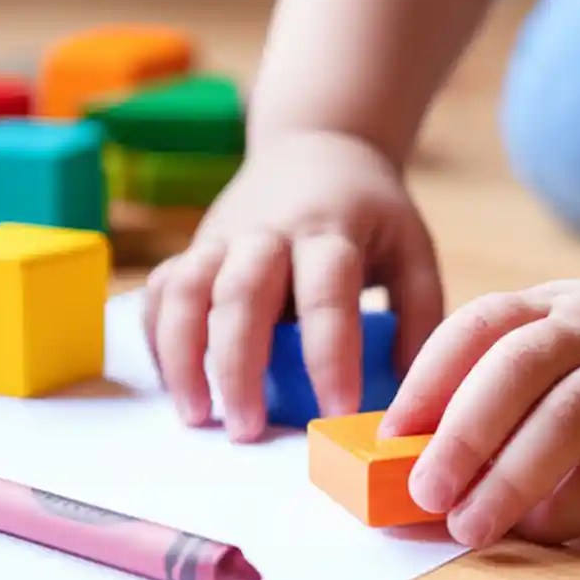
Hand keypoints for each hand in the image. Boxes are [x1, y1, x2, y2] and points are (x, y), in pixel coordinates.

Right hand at [143, 131, 442, 441]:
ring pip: (185, 290)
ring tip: (196, 416)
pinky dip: (159, 339)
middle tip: (247, 432)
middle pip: (241, 294)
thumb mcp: (413, 249)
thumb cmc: (372, 213)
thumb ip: (420, 316)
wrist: (317, 147)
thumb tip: (410, 394)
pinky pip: (160, 291)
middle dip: (239, 366)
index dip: (331, 355)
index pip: (328, 294)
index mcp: (331, 232)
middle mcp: (270, 232)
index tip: (339, 412)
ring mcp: (223, 237)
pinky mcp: (195, 247)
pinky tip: (176, 386)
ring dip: (183, 356)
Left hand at [379, 279, 579, 548]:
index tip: (390, 438)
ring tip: (471, 524)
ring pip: (570, 415)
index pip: (478, 325)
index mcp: (549, 304)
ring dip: (512, 476)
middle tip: (427, 490)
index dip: (428, 379)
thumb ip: (496, 379)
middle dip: (464, 431)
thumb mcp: (557, 337)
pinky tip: (536, 528)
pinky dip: (571, 506)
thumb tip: (415, 455)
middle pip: (520, 365)